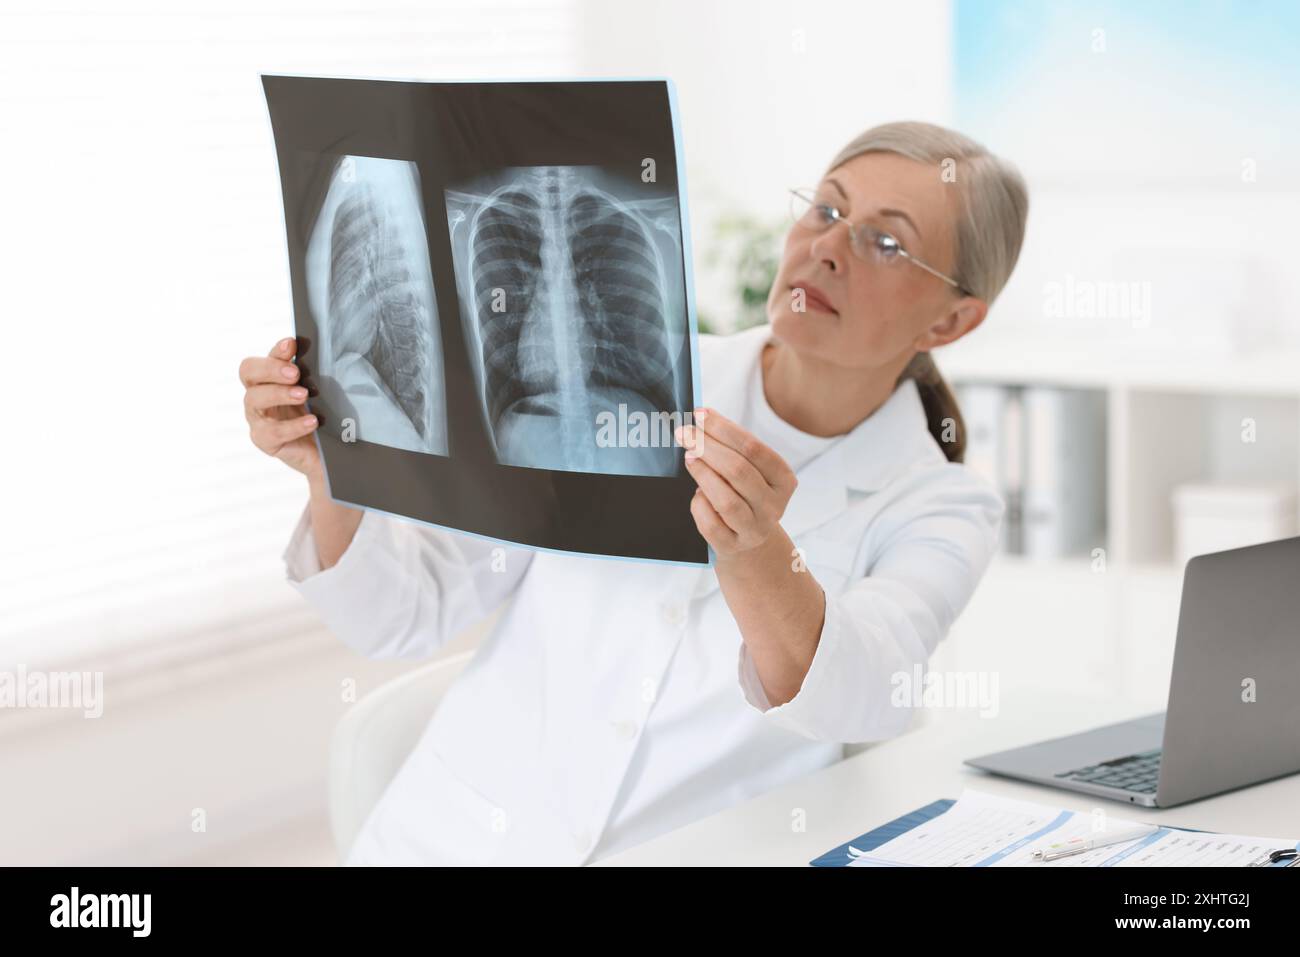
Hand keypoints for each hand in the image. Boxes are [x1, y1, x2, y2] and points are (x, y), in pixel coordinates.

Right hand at [241, 337, 320, 478]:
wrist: (325, 452)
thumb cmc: (318, 415)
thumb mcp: (316, 391)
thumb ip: (311, 373)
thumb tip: (316, 351)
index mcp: (268, 379)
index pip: (262, 358)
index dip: (274, 351)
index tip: (291, 344)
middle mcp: (257, 395)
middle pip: (248, 373)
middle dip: (271, 368)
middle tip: (295, 373)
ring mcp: (258, 419)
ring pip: (254, 399)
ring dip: (279, 393)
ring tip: (303, 395)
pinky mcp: (265, 440)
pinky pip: (272, 432)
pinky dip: (293, 425)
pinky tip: (312, 421)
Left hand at [676, 408, 797, 556]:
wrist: (750, 540)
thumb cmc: (745, 492)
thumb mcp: (750, 468)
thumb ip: (732, 445)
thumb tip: (702, 418)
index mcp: (784, 480)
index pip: (754, 448)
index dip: (724, 429)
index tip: (700, 414)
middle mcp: (774, 506)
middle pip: (738, 471)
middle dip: (707, 447)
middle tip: (684, 433)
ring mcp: (754, 529)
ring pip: (726, 501)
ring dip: (703, 474)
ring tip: (688, 457)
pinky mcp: (733, 545)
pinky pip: (711, 524)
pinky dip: (699, 505)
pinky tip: (697, 493)